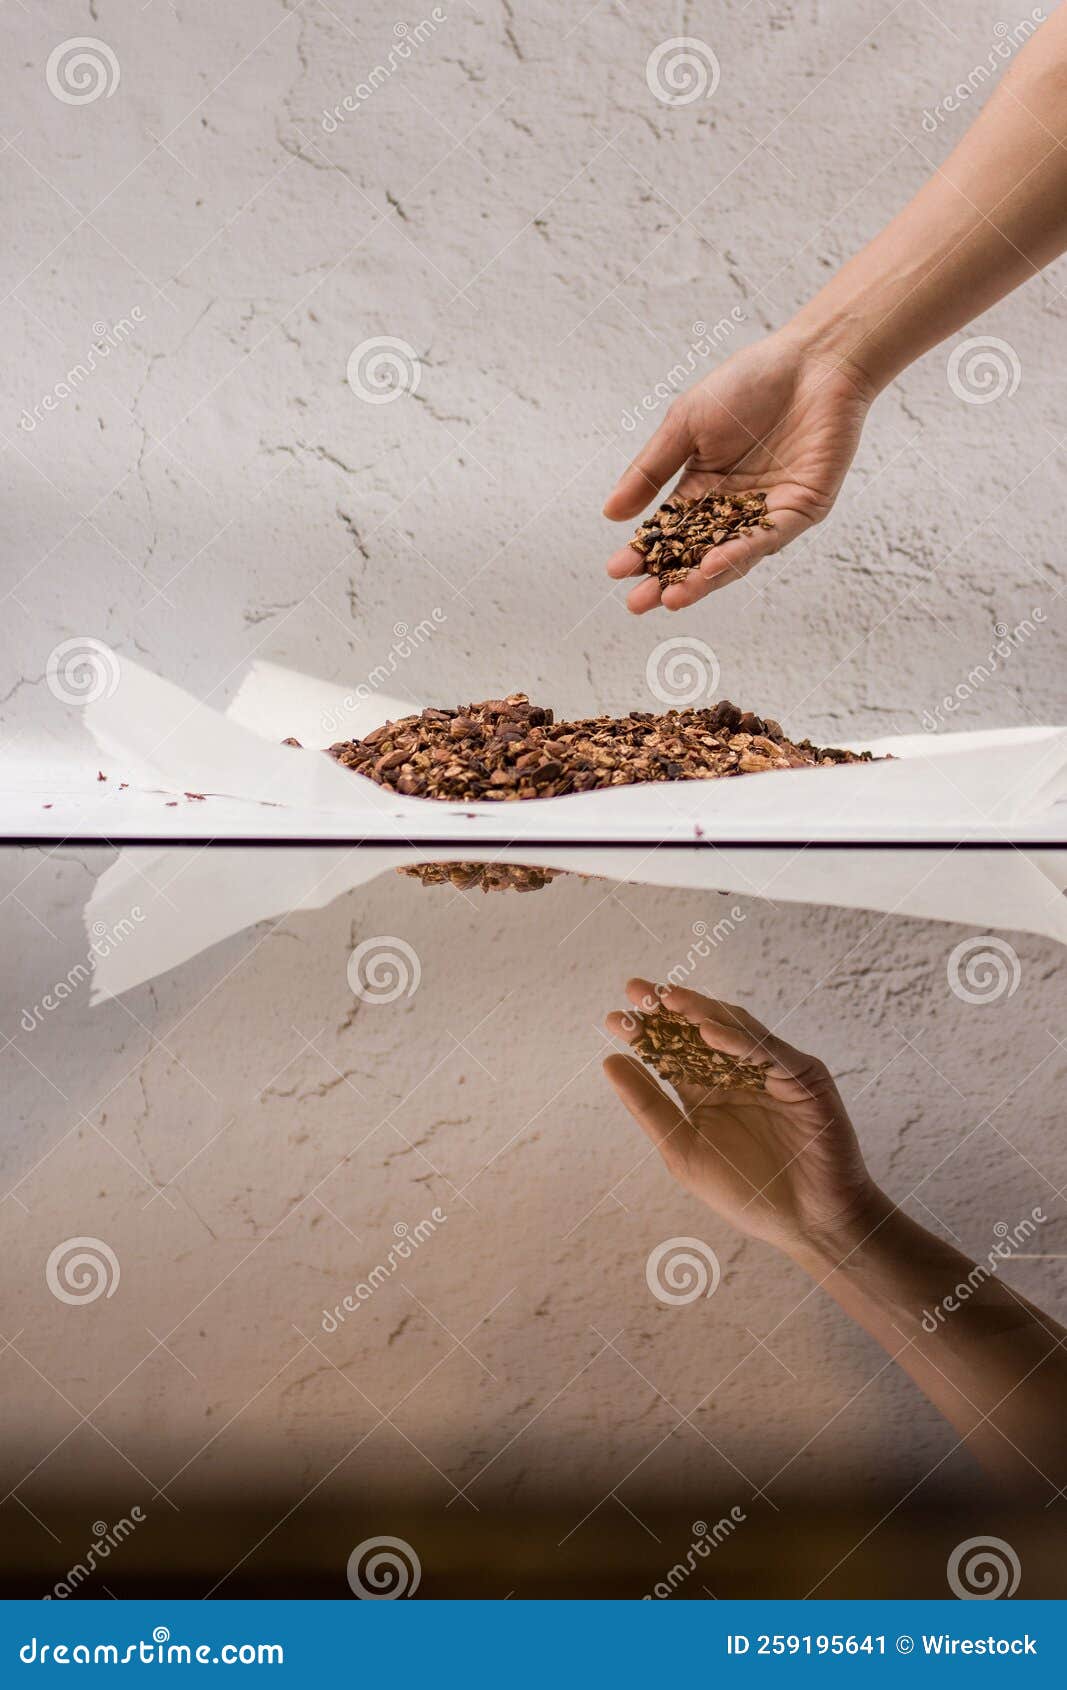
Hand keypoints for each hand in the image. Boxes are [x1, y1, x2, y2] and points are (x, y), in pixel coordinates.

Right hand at [603, 330, 873, 613]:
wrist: (813, 360)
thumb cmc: (748, 383)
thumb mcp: (685, 425)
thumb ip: (651, 471)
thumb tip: (610, 515)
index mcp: (702, 486)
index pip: (668, 531)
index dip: (644, 553)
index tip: (615, 571)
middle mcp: (733, 507)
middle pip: (695, 553)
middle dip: (666, 580)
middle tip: (637, 603)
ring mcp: (767, 513)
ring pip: (730, 556)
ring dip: (701, 580)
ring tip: (671, 598)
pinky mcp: (800, 510)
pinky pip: (766, 540)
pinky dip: (738, 555)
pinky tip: (711, 567)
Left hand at [603, 980, 879, 1256]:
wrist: (809, 1224)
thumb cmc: (747, 1193)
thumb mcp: (683, 1149)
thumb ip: (649, 1106)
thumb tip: (610, 1062)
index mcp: (706, 1091)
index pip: (670, 1052)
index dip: (644, 1033)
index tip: (614, 1017)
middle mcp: (737, 1073)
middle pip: (698, 1032)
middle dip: (668, 1010)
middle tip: (636, 990)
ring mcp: (771, 1070)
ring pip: (733, 1030)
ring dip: (701, 1012)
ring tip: (668, 1000)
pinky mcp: (803, 1076)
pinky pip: (768, 1052)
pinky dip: (739, 1039)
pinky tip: (709, 1030)